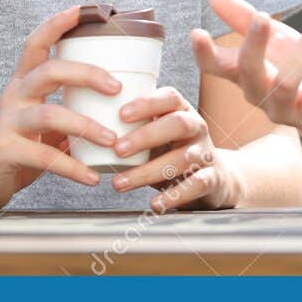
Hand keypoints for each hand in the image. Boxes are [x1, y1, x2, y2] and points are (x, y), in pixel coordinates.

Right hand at [0, 5, 124, 209]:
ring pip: (48, 114)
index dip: (59, 24)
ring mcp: (7, 123)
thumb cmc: (18, 143)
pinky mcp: (5, 152)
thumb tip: (120, 102)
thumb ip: (69, 107)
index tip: (85, 9)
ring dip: (85, 126)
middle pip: (49, 72)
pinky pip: (44, 157)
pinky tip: (92, 177)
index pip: (38, 43)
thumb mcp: (42, 119)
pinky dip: (72, 167)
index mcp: (24, 82)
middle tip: (116, 87)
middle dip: (86, 74)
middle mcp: (14, 96)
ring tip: (111, 140)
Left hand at [108, 86, 239, 210]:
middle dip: (146, 136)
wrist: (215, 178)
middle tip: (118, 150)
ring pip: (182, 159)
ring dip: (148, 172)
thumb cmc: (172, 152)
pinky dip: (175, 195)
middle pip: (178, 124)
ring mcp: (206, 153)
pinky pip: (196, 185)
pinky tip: (154, 204)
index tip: (121, 114)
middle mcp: (197, 128)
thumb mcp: (157, 135)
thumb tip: (86, 128)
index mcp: (182, 110)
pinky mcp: (212, 179)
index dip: (146, 103)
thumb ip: (133, 129)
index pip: (169, 98)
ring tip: (120, 183)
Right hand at [190, 0, 301, 141]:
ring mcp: (283, 109)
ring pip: (286, 82)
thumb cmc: (294, 69)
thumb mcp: (273, 39)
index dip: (203, 53)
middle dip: (253, 44)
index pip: (215, 67)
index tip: (196, 33)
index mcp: (243, 74)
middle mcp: (258, 94)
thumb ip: (245, 20)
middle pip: (247, 72)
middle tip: (262, 15)